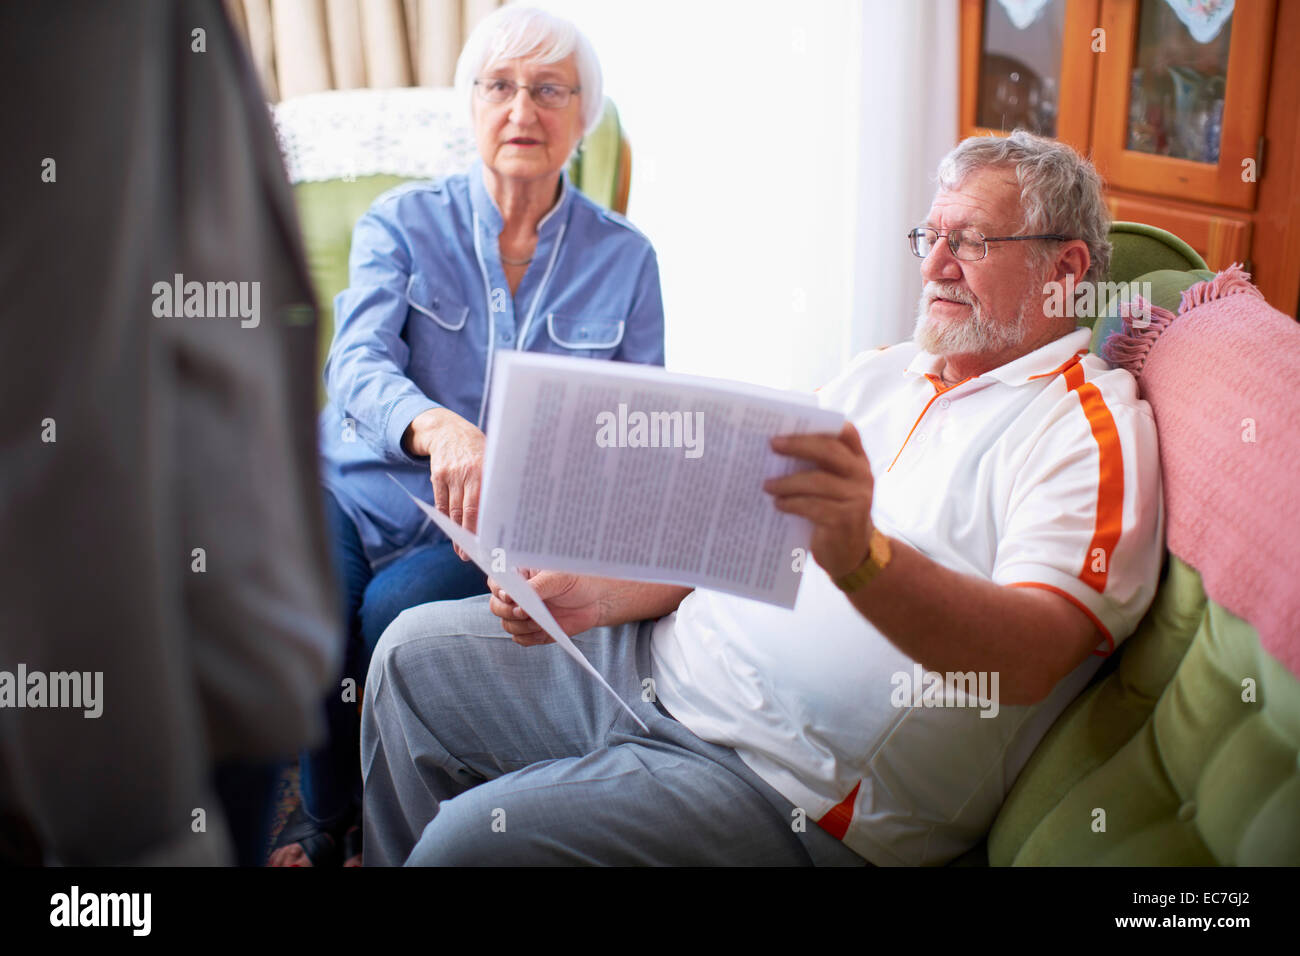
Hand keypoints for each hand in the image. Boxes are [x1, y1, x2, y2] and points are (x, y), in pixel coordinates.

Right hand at [404, 408, 485, 559]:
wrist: (448, 430)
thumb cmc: (478, 449)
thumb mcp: (492, 458)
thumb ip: (497, 481)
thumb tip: (511, 512)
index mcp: (486, 470)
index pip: (486, 503)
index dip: (487, 526)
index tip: (491, 544)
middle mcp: (467, 472)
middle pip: (467, 510)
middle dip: (469, 536)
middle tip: (472, 556)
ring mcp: (450, 474)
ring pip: (453, 510)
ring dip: (456, 533)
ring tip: (461, 550)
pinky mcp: (437, 476)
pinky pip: (441, 504)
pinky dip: (446, 520)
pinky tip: (451, 532)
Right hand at [487, 570, 608, 645]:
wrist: (597, 598)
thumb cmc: (578, 580)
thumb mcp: (558, 578)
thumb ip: (536, 586)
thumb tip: (513, 596)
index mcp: (520, 574)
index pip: (496, 582)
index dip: (498, 590)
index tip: (509, 596)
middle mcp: (517, 595)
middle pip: (497, 606)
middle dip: (508, 612)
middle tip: (525, 612)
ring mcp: (524, 614)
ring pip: (507, 624)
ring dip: (520, 626)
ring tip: (539, 622)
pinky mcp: (533, 630)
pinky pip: (521, 638)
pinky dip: (530, 637)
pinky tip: (544, 631)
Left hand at [763, 421, 874, 578]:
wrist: (852, 555)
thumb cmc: (834, 514)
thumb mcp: (833, 488)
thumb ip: (819, 467)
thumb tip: (778, 449)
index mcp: (859, 462)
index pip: (846, 433)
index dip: (821, 425)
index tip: (792, 422)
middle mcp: (862, 476)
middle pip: (829, 451)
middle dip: (798, 445)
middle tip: (773, 445)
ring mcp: (857, 498)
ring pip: (818, 481)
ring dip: (787, 482)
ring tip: (767, 485)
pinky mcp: (845, 519)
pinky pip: (813, 506)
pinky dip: (792, 504)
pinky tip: (778, 504)